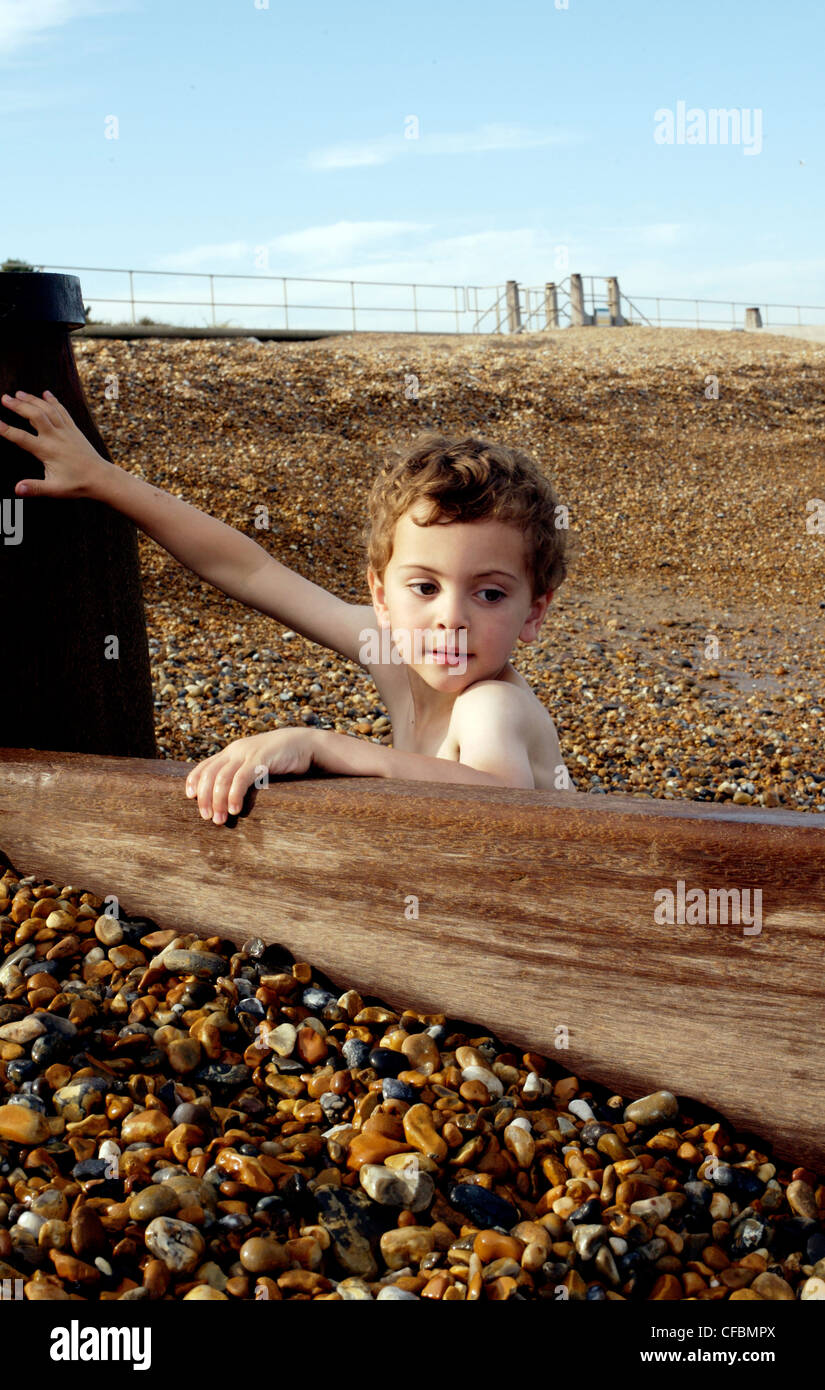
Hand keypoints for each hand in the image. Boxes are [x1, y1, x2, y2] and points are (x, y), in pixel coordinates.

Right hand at [0, 389, 106, 497]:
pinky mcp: (74, 429)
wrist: (101, 478)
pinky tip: (45, 393)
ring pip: (48, 409)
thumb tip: (17, 489)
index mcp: (47, 451)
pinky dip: (53, 401)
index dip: (6, 430)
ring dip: (32, 399)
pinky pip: (62, 411)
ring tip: (18, 393)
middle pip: (34, 415)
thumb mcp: (54, 489)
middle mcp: (56, 437)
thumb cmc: (77, 484)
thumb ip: (34, 488)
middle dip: (18, 405)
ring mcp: (66, 430)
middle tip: (4, 397)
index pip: (22, 438)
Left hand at [184, 728, 316, 823]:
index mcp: (232, 752)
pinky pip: (242, 778)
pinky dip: (234, 795)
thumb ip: (243, 774)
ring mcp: (247, 753)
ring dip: (218, 800)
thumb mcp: (257, 765)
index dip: (194, 781)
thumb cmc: (282, 760)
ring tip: (219, 819)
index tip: (190, 798)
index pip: (205, 766)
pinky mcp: (261, 759)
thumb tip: (230, 799)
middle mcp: (236, 750)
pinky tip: (235, 810)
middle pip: (210, 774)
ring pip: (222, 778)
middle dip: (205, 797)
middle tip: (207, 817)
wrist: (306, 744)